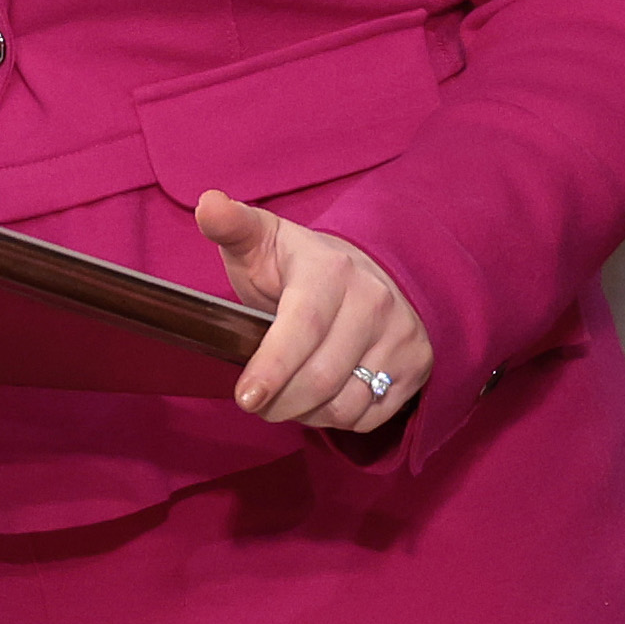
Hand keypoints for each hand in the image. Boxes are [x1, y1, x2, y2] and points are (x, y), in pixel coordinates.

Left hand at [195, 189, 430, 432]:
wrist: (366, 270)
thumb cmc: (296, 263)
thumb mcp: (260, 239)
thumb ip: (230, 226)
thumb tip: (208, 204)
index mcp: (330, 270)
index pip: (303, 327)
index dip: (273, 368)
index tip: (245, 396)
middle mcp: (373, 301)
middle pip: (322, 376)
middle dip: (279, 402)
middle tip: (255, 402)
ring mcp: (401, 335)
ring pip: (346, 404)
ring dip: (306, 414)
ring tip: (284, 400)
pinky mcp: (416, 365)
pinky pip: (371, 416)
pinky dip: (337, 419)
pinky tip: (318, 400)